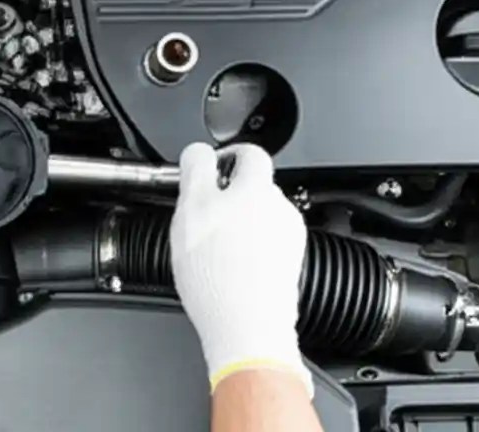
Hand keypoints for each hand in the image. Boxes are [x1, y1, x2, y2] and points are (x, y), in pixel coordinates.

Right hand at [170, 143, 311, 395]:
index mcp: (255, 188)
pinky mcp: (288, 261)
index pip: (246, 152)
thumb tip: (197, 153)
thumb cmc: (217, 275)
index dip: (222, 156)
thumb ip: (195, 172)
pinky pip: (266, 241)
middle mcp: (278, 207)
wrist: (247, 325)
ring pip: (259, 214)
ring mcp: (287, 235)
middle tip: (206, 208)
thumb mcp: (189, 210)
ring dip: (240, 220)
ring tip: (214, 244)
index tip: (207, 168)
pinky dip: (249, 245)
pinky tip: (229, 263)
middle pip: (254, 184)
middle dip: (230, 192)